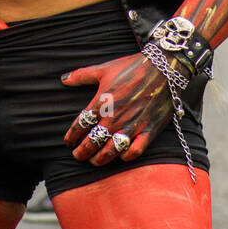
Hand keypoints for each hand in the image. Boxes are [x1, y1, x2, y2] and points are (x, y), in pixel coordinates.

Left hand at [61, 50, 174, 165]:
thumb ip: (82, 75)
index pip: (80, 124)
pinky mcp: (149, 130)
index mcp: (102, 102)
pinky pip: (135, 151)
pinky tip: (121, 156)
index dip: (71, 136)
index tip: (68, 141)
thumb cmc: (132, 67)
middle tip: (77, 156)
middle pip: (92, 142)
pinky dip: (126, 156)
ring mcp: (132, 125)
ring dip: (100, 159)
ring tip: (94, 161)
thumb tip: (63, 79)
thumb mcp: (104, 68)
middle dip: (82, 152)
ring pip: (111, 151)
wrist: (163, 67)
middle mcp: (115, 117)